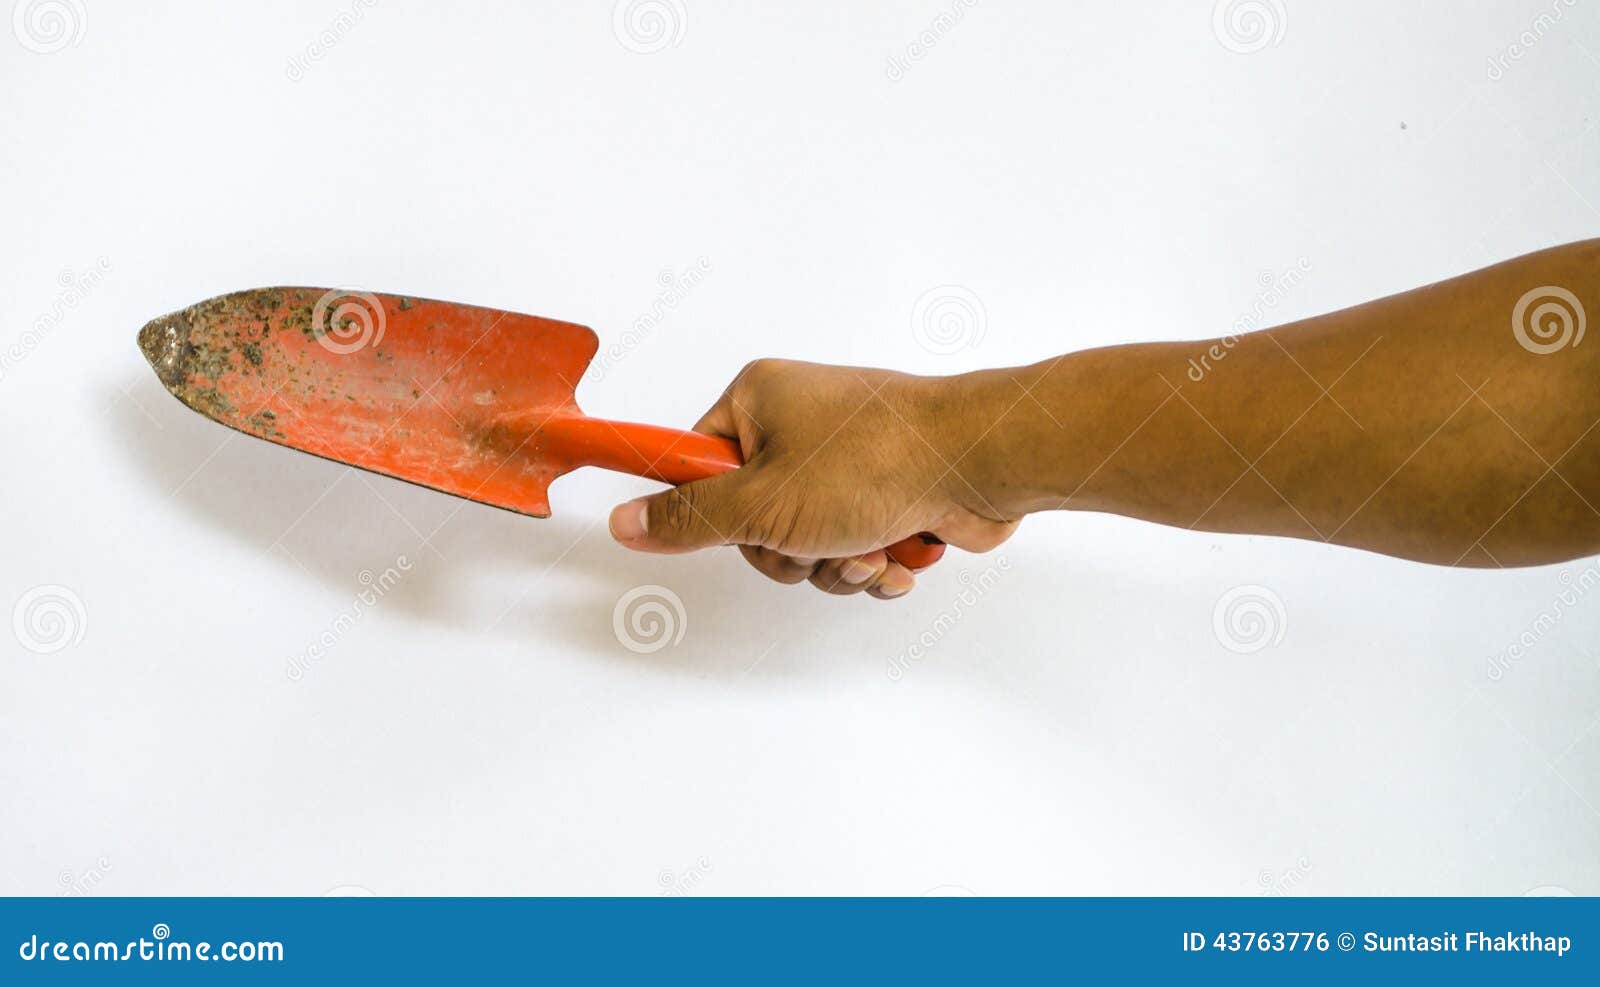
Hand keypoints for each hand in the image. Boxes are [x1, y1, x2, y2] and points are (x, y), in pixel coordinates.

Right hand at [607, 360, 1018, 597]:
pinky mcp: (886, 492)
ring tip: (868, 549)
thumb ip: (690, 517)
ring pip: (805, 544)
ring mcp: (846, 461)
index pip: (695, 460)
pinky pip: (852, 547)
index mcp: (759, 402)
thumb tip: (626, 521)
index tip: (713, 523)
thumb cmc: (880, 459)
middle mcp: (801, 425)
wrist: (982, 462)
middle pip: (751, 519)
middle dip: (788, 553)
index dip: (703, 505)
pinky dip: (873, 562)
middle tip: (814, 543)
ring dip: (835, 565)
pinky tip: (898, 554)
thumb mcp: (762, 502)